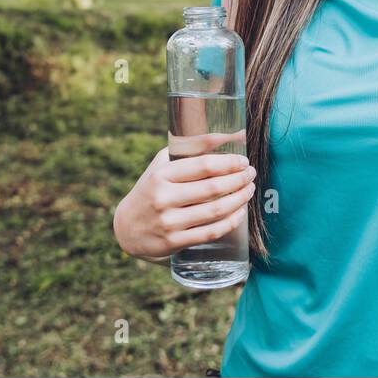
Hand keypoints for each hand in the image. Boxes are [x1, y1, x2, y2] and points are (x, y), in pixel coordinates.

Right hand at [113, 130, 254, 262]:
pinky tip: (240, 213)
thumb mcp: (162, 166)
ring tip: (249, 190)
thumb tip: (228, 135)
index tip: (243, 161)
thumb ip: (189, 150)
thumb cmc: (151, 190)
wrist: (126, 228)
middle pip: (213, 188)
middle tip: (251, 174)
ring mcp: (169, 222)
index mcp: (162, 175)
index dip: (229, 162)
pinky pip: (211, 232)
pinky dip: (230, 222)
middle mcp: (164, 198)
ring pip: (215, 210)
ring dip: (239, 199)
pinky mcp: (174, 242)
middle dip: (239, 179)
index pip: (203, 165)